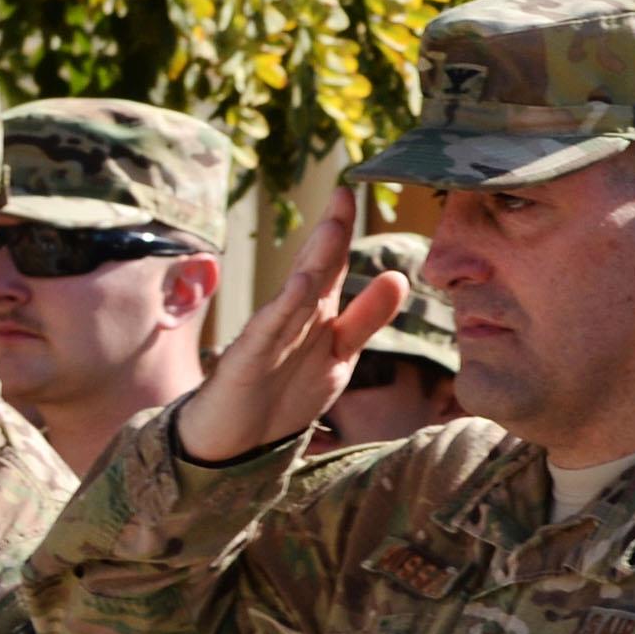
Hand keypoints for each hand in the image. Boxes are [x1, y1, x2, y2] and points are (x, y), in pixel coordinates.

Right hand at [174, 186, 410, 463]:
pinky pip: (268, 332)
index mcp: (314, 313)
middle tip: (344, 195)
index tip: (352, 192)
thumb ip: (366, 317)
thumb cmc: (285, 392)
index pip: (330, 265)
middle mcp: (291, 317)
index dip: (341, 231)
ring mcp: (267, 337)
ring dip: (313, 261)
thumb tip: (399, 277)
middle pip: (313, 269)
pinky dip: (284, 309)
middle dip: (330, 234)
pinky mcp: (248, 361)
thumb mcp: (339, 353)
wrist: (235, 442)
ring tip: (332, 228)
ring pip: (295, 294)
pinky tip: (300, 286)